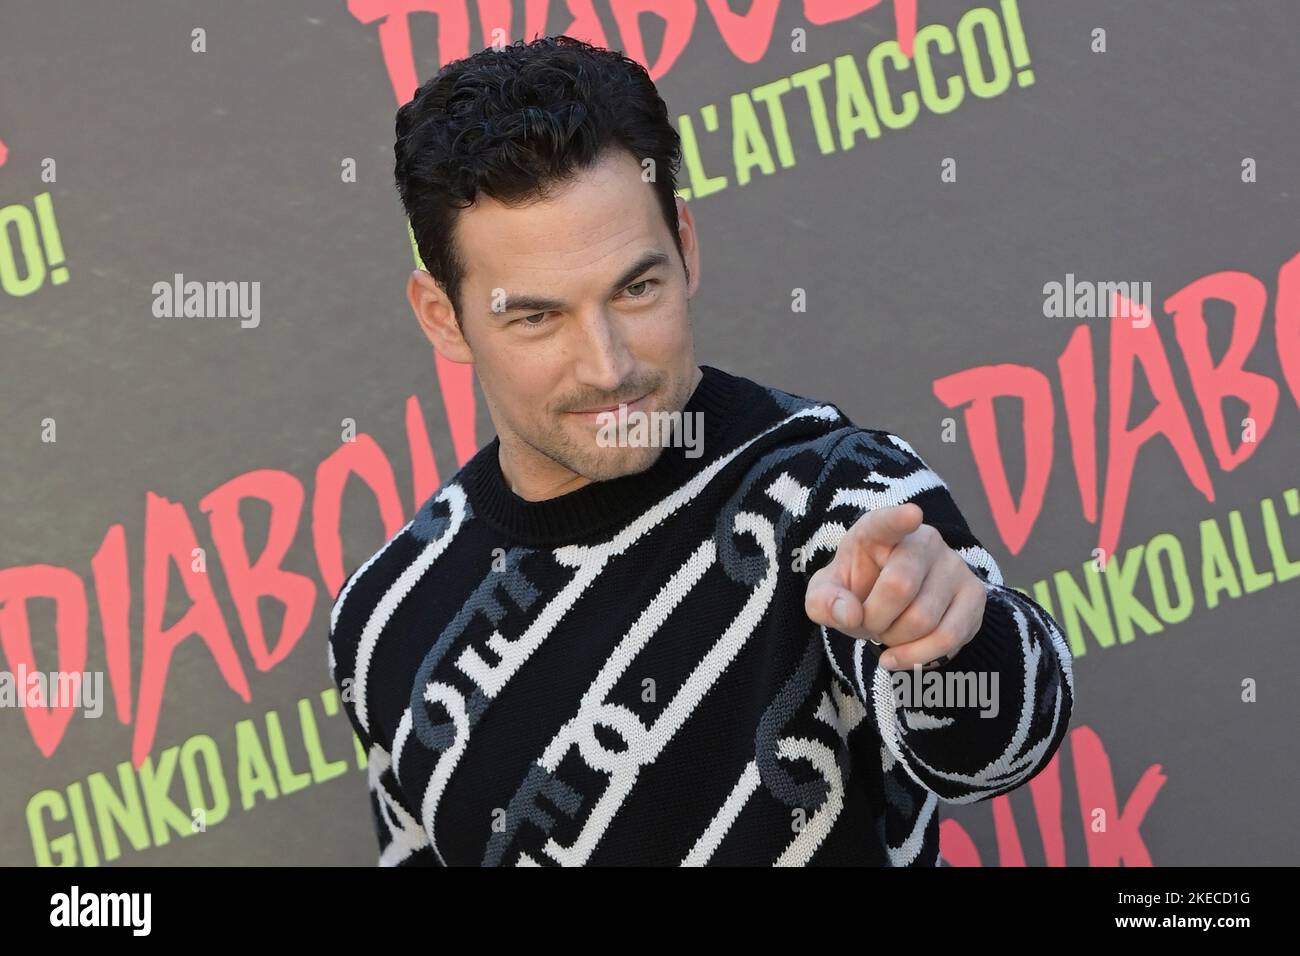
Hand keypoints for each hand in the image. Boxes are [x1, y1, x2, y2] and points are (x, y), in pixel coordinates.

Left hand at [804, 503, 986, 670]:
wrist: (893, 606)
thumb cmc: (857, 591)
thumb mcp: (828, 594)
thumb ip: (824, 601)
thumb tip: (849, 614)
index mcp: (879, 530)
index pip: (888, 522)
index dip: (899, 519)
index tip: (912, 514)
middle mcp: (923, 540)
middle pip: (900, 587)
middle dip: (874, 619)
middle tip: (868, 622)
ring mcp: (953, 565)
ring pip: (924, 618)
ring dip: (895, 639)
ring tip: (887, 631)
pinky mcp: (973, 595)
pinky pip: (949, 636)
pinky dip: (918, 656)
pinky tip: (897, 658)